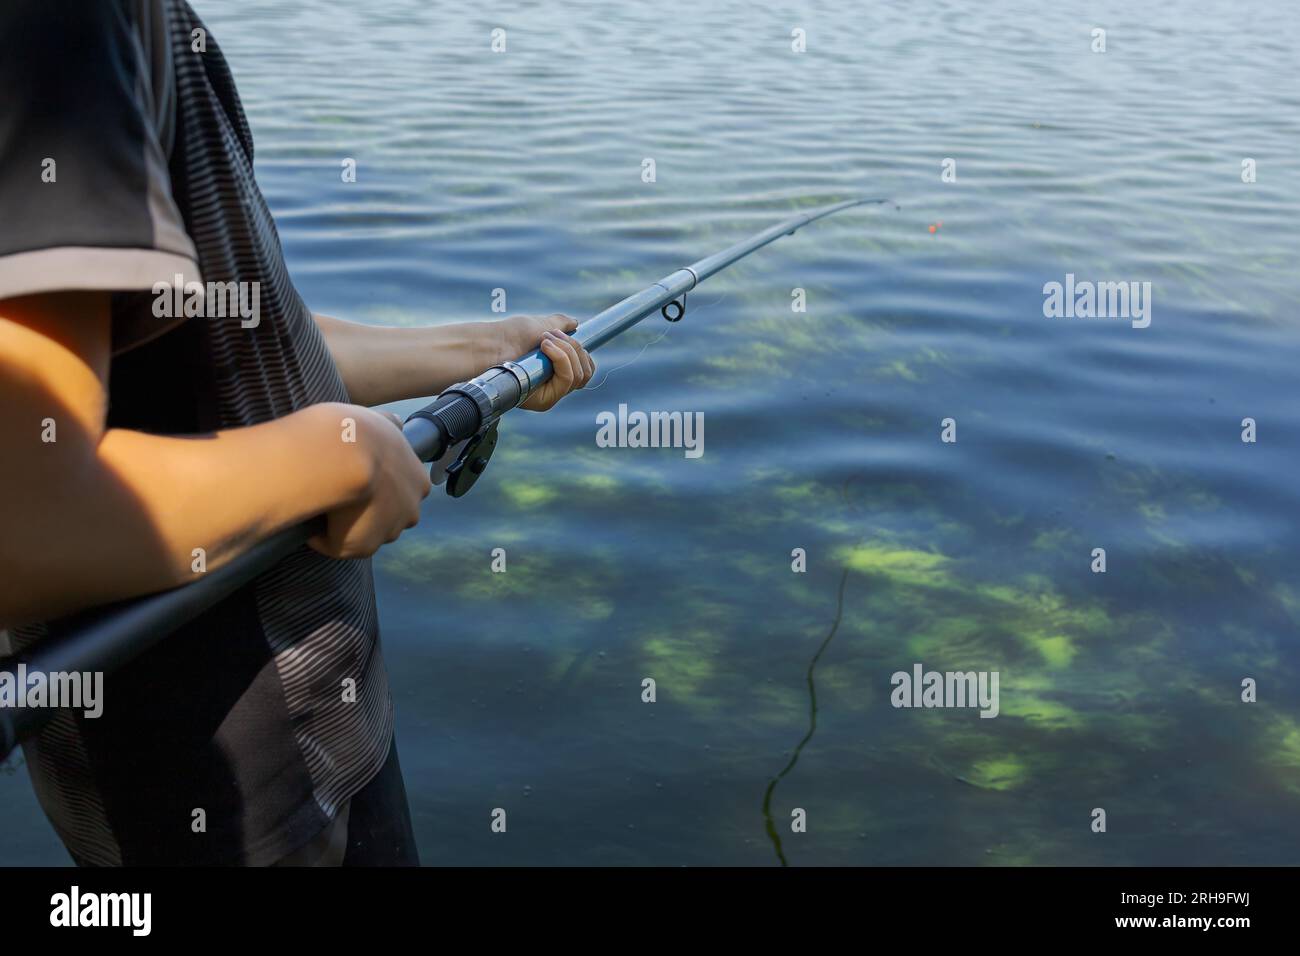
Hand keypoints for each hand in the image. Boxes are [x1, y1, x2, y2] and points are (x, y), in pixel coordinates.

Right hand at [308, 404, 431, 558]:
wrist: (341, 454)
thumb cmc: (356, 432)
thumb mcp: (378, 420)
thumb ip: (388, 425)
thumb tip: (394, 421)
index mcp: (418, 480)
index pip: (402, 491)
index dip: (379, 487)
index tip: (358, 479)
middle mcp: (411, 510)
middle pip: (388, 518)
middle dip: (368, 512)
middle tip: (340, 495)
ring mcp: (388, 531)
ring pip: (365, 533)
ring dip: (346, 525)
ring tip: (323, 508)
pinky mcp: (361, 547)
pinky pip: (336, 546)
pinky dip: (323, 538)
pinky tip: (310, 520)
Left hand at [493, 313, 594, 411]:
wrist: (492, 345)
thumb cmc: (511, 335)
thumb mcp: (542, 325)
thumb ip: (560, 324)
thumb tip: (575, 323)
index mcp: (556, 369)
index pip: (586, 369)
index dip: (583, 354)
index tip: (570, 337)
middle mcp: (555, 384)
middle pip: (585, 373)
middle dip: (574, 348)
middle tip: (551, 336)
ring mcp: (550, 393)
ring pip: (579, 376)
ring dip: (567, 351)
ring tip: (544, 341)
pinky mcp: (545, 400)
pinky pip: (567, 380)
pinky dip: (561, 359)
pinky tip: (544, 349)